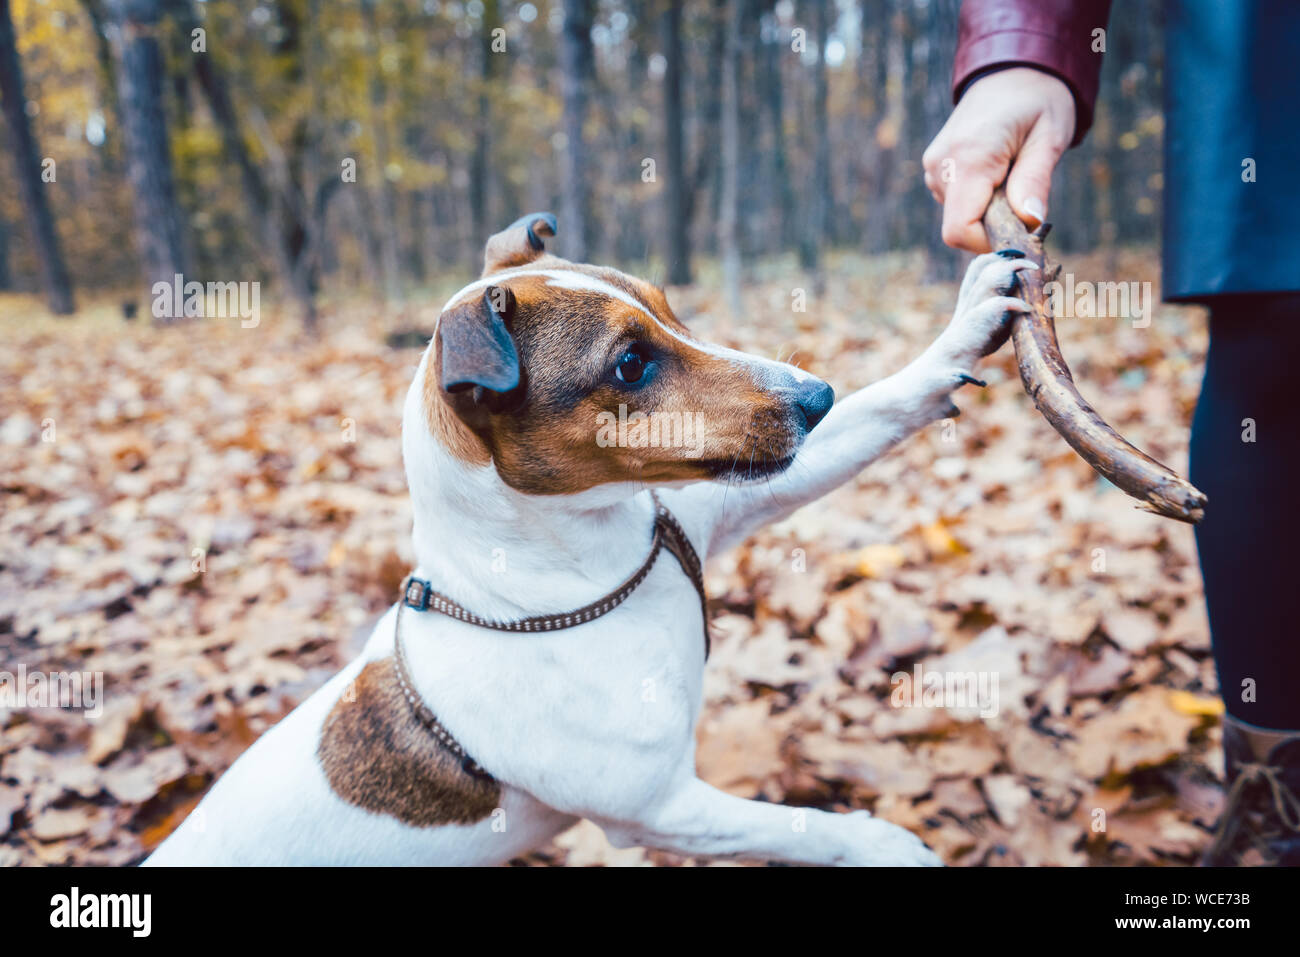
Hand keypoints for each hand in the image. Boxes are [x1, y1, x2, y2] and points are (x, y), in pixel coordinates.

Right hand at [922, 67, 1075, 252]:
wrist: (1012, 70)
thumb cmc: (1038, 101)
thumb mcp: (1048, 138)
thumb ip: (1035, 182)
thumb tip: (1030, 222)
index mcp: (968, 157)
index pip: (960, 230)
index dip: (989, 242)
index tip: (1020, 228)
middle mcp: (941, 165)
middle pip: (959, 227)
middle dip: (993, 225)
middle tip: (1022, 194)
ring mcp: (933, 167)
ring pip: (956, 217)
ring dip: (987, 212)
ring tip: (1010, 175)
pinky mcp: (934, 168)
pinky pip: (954, 204)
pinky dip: (978, 200)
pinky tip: (995, 173)